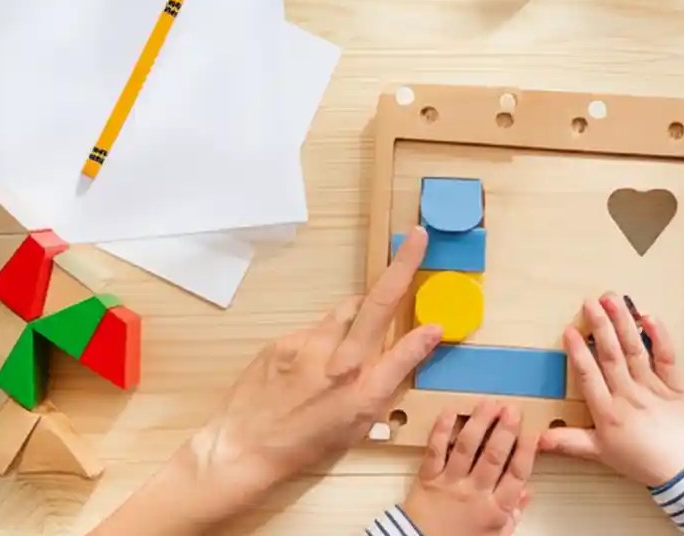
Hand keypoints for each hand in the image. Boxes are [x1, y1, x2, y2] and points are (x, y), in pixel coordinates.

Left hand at [91, 227, 441, 533]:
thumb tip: (406, 357)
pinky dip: (322, 340)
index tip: (439, 321)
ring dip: (357, 313)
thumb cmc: (305, 445)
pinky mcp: (284, 340)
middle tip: (416, 236)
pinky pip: (314, 330)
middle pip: (377, 304)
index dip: (425, 336)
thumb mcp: (355, 429)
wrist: (244, 445)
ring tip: (350, 341)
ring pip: (344, 313)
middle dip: (401, 267)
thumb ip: (383, 387)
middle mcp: (340, 364)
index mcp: (364, 394)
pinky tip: (309, 365)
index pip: (405, 353)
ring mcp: (308, 346)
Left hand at [402, 401, 536, 535]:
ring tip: (489, 404)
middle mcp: (474, 492)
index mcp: (495, 509)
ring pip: (467, 448)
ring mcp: (450, 482)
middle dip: (505, 430)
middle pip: (494, 456)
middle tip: (512, 410)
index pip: (516, 475)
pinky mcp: (428, 476)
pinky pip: (436, 449)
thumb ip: (512, 515)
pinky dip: (442, 429)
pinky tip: (450, 411)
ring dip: (479, 423)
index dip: (526, 452)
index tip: (533, 433)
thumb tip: (527, 493)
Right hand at [539, 294, 683, 487]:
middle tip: (589, 303)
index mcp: (608, 413)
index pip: (589, 375)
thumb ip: (569, 442)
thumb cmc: (643, 462)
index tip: (569, 330)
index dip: (578, 352)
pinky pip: (667, 357)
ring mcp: (653, 388)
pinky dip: (659, 336)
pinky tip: (649, 318)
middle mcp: (629, 396)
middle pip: (611, 355)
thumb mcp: (601, 453)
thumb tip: (538, 440)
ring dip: (623, 323)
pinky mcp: (676, 385)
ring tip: (613, 300)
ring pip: (635, 350)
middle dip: (600, 326)